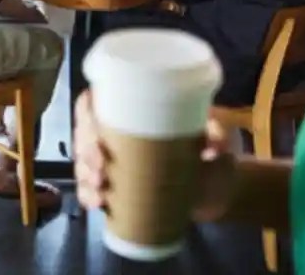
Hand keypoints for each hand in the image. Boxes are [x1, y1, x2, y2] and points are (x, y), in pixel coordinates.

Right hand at [74, 91, 235, 219]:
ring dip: (84, 176)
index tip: (95, 129)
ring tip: (100, 190)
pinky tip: (96, 203)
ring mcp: (114, 163)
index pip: (95, 102)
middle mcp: (117, 134)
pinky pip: (91, 191)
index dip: (86, 114)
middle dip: (85, 151)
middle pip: (84, 134)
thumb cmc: (216, 154)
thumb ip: (219, 134)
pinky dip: (88, 197)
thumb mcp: (220, 137)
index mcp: (133, 111)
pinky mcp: (117, 189)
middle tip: (100, 167)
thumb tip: (212, 143)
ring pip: (83, 163)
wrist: (221, 193)